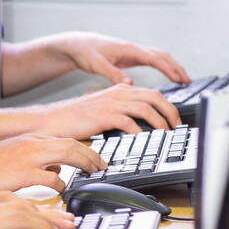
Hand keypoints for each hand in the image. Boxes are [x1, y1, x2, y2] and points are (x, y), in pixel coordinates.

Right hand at [0, 134, 106, 193]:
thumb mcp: (12, 159)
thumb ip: (36, 162)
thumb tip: (55, 170)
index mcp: (28, 140)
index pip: (65, 140)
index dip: (85, 149)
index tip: (95, 160)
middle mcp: (30, 144)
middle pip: (71, 145)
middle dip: (91, 156)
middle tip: (102, 167)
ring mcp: (27, 158)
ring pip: (67, 156)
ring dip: (84, 166)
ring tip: (93, 175)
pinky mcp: (22, 174)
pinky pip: (52, 180)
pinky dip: (62, 187)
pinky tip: (63, 193)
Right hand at [40, 81, 181, 136]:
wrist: (51, 119)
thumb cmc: (74, 118)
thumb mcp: (101, 109)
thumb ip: (120, 110)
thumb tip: (138, 123)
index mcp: (119, 89)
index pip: (152, 93)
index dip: (168, 106)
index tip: (174, 119)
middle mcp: (118, 93)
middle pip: (155, 97)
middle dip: (171, 112)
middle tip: (177, 126)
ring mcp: (111, 103)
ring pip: (147, 108)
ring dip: (161, 122)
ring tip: (166, 133)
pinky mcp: (104, 116)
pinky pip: (130, 122)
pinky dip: (140, 131)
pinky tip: (142, 139)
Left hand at [57, 32, 190, 84]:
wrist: (78, 44)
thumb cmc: (86, 52)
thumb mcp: (96, 65)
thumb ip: (112, 73)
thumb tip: (130, 84)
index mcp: (129, 49)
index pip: (154, 58)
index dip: (168, 69)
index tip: (180, 78)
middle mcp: (134, 48)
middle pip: (162, 56)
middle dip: (176, 67)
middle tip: (188, 81)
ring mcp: (133, 52)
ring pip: (159, 57)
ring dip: (172, 67)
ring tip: (184, 80)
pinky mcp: (131, 56)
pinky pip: (153, 61)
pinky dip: (163, 67)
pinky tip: (168, 76)